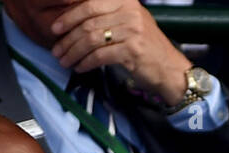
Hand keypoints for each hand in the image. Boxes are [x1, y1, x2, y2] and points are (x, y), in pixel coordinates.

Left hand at [49, 0, 191, 105]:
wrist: (171, 70)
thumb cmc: (148, 48)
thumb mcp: (131, 22)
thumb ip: (108, 15)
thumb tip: (74, 20)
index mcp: (126, 1)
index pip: (89, 5)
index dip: (69, 17)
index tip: (56, 28)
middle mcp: (129, 12)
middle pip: (88, 24)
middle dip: (68, 39)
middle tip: (58, 49)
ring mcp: (132, 31)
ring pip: (91, 40)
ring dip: (74, 52)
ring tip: (65, 60)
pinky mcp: (132, 50)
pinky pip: (100, 55)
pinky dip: (86, 63)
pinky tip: (80, 67)